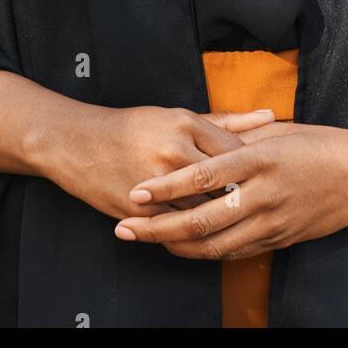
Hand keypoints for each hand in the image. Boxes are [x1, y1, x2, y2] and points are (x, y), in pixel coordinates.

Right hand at [41, 102, 277, 219]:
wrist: (77, 142)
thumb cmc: (133, 126)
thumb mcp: (178, 115)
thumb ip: (227, 121)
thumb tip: (270, 115)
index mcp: (186, 125)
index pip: (237, 155)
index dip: (251, 171)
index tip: (257, 179)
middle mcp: (173, 151)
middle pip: (224, 186)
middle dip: (239, 198)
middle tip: (250, 205)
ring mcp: (156, 182)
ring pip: (203, 212)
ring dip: (217, 220)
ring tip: (229, 221)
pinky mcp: (139, 209)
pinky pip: (175, 228)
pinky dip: (190, 232)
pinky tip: (199, 231)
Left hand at [111, 121, 347, 258]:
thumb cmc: (322, 144)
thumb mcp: (278, 131)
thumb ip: (238, 137)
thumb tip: (199, 138)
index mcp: (260, 159)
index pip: (203, 177)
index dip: (166, 188)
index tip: (135, 191)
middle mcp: (264, 194)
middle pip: (200, 220)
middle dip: (156, 227)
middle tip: (124, 227)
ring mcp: (273, 222)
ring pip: (214, 245)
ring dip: (175, 246)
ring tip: (145, 240)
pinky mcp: (281, 240)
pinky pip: (236, 252)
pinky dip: (205, 252)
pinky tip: (183, 247)